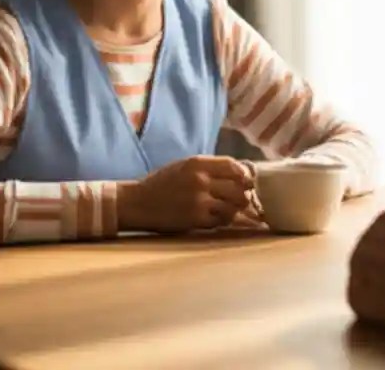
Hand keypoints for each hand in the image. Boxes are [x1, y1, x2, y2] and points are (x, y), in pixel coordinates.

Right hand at [118, 155, 254, 232]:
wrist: (137, 203)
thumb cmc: (163, 183)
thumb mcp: (185, 166)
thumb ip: (209, 168)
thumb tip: (241, 173)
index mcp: (198, 163)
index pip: (234, 166)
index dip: (245, 175)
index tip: (246, 181)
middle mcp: (201, 180)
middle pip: (239, 188)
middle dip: (244, 195)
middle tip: (241, 199)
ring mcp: (199, 201)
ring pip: (233, 206)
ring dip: (234, 210)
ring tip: (228, 210)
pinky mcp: (196, 219)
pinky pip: (221, 221)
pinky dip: (222, 220)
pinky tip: (215, 218)